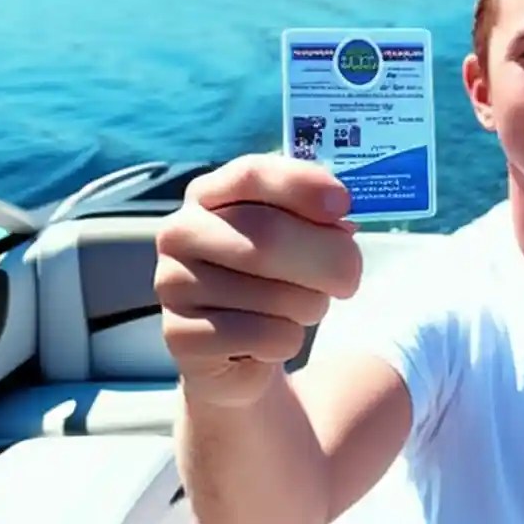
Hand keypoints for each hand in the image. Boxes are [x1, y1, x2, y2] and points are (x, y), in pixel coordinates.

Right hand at [154, 153, 362, 408]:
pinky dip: (287, 340)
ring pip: (273, 294)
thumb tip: (341, 225)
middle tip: (351, 278)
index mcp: (210, 194)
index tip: (343, 204)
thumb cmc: (275, 280)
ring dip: (310, 306)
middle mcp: (181, 232)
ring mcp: (173, 283)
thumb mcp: (298, 240)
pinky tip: (271, 340)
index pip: (252, 175)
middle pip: (269, 236)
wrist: (238, 348)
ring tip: (299, 308)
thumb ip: (318, 222)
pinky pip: (263, 335)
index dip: (302, 185)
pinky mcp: (180, 335)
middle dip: (327, 258)